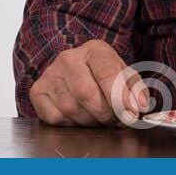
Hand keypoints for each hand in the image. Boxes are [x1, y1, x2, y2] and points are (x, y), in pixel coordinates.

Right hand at [28, 39, 149, 125]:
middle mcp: (68, 58)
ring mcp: (50, 74)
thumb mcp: (125, 78)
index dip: (120, 97)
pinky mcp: (37, 91)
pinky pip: (55, 118)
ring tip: (96, 115)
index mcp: (94, 50)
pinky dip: (70, 124)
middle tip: (113, 118)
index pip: (106, 72)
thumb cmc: (104, 78)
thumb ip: (135, 91)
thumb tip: (138, 106)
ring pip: (71, 109)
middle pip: (86, 93)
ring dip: (89, 121)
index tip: (131, 114)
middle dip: (104, 113)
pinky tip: (77, 116)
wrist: (76, 74)